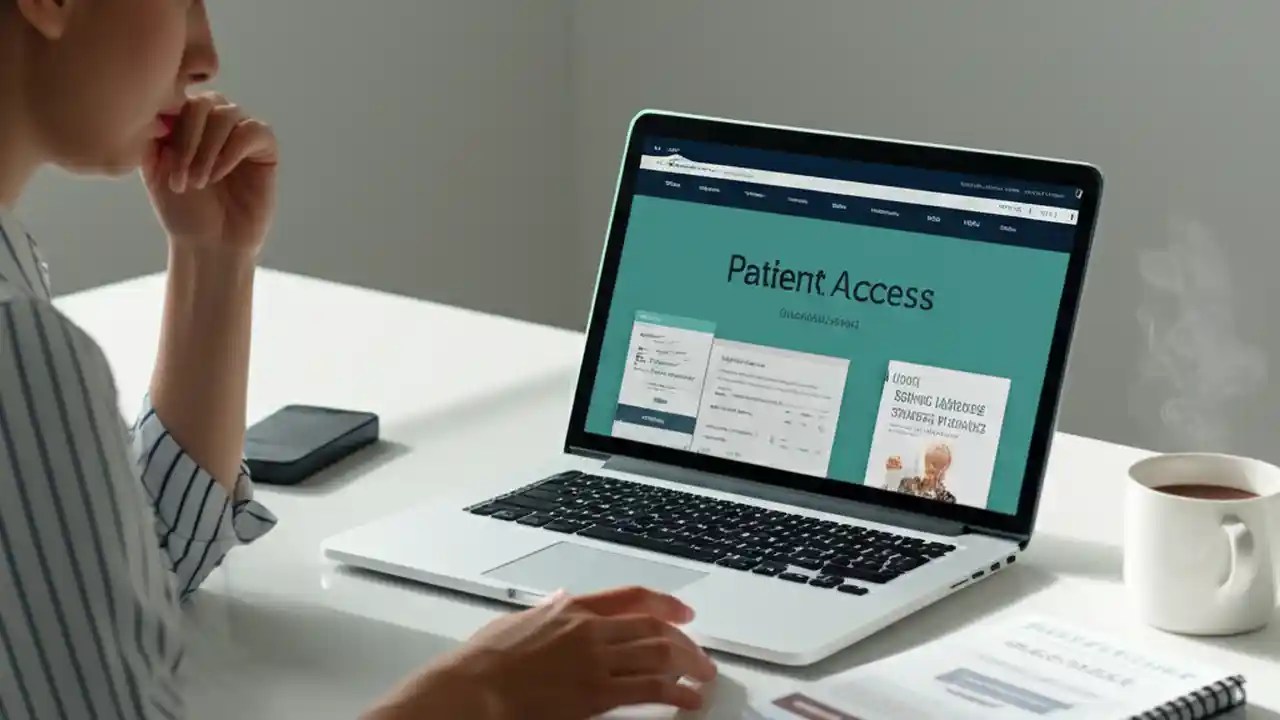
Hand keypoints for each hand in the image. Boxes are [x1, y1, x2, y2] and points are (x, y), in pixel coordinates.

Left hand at [143, 91, 278, 254]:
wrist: (210, 243)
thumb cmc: (182, 209)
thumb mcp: (153, 170)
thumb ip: (151, 137)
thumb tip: (158, 112)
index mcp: (187, 120)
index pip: (178, 98)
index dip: (168, 123)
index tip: (159, 159)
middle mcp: (215, 121)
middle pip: (202, 103)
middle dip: (187, 139)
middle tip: (179, 176)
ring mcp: (241, 131)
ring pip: (226, 115)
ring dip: (207, 149)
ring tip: (197, 182)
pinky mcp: (265, 147)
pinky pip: (251, 131)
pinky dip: (230, 152)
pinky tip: (218, 176)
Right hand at [366, 586, 716, 719]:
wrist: (473, 689)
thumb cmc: (483, 663)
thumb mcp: (515, 622)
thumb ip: (545, 612)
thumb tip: (560, 602)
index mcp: (571, 611)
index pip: (630, 597)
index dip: (664, 603)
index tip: (682, 613)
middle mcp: (589, 630)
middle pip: (654, 627)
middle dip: (684, 641)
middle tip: (700, 655)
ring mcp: (595, 661)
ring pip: (659, 654)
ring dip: (689, 665)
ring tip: (702, 677)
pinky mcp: (597, 693)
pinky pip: (650, 689)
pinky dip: (677, 693)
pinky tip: (688, 700)